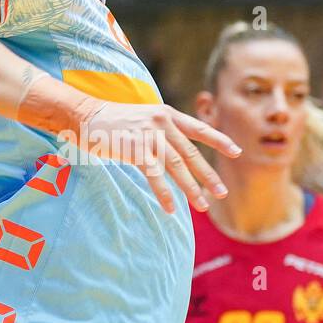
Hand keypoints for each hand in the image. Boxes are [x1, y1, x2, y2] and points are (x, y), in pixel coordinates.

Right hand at [72, 102, 239, 213]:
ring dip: (191, 188)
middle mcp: (162, 123)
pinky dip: (164, 193)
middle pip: (191, 153)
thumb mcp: (144, 118)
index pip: (199, 128)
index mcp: (167, 114)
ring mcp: (148, 136)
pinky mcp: (135, 149)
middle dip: (208, 175)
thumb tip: (179, 151)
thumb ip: (162, 130)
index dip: (219, 141)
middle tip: (221, 193)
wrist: (86, 115)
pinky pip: (155, 175)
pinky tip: (171, 208)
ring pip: (176, 166)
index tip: (236, 152)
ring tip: (202, 205)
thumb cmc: (114, 122)